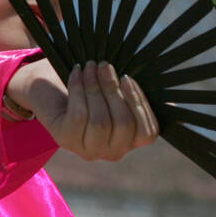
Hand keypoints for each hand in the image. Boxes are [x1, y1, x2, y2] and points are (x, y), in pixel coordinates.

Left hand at [7, 59, 158, 160]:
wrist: (47, 89)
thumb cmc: (89, 89)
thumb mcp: (116, 92)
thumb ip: (138, 95)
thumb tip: (168, 95)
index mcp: (130, 140)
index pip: (147, 133)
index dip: (140, 104)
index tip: (128, 77)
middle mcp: (112, 151)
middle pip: (124, 125)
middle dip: (114, 90)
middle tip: (104, 65)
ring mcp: (88, 149)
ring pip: (101, 121)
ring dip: (95, 88)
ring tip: (90, 66)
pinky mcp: (66, 140)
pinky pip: (79, 115)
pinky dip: (78, 90)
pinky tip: (77, 72)